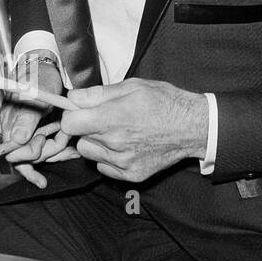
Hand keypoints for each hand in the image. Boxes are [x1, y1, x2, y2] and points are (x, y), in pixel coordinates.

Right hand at [0, 58, 75, 187]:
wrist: (46, 71)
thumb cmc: (39, 79)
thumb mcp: (34, 95)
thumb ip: (25, 119)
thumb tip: (17, 139)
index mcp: (7, 126)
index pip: (14, 153)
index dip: (31, 151)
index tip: (45, 139)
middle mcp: (14, 134)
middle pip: (29, 158)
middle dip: (49, 148)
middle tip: (64, 134)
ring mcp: (26, 137)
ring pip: (41, 156)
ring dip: (58, 148)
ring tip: (69, 134)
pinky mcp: (38, 137)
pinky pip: (48, 152)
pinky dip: (60, 150)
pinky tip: (71, 150)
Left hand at [61, 78, 208, 182]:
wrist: (192, 127)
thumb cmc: (164, 102)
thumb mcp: (132, 86)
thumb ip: (98, 94)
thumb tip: (74, 97)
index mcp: (112, 118)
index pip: (69, 123)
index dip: (71, 115)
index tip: (79, 111)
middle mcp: (115, 143)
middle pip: (78, 138)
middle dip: (86, 127)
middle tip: (104, 118)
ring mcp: (123, 162)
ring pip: (89, 153)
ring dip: (95, 143)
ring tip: (115, 132)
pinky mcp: (130, 174)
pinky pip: (103, 167)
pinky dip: (108, 158)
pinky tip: (124, 146)